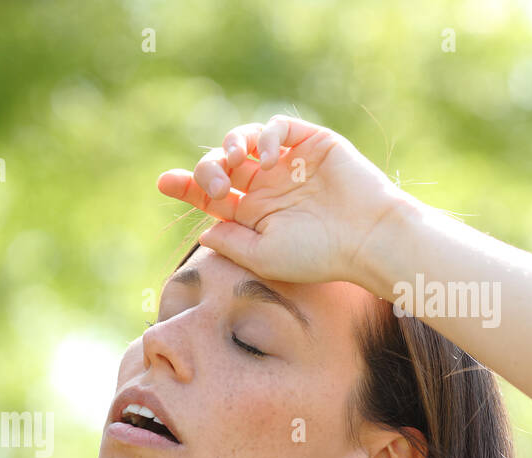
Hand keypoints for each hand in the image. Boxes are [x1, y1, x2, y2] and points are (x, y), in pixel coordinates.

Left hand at [157, 114, 412, 286]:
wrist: (367, 237)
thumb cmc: (318, 255)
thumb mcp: (263, 256)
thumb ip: (230, 242)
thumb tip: (202, 229)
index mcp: (252, 215)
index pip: (210, 195)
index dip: (186, 186)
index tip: (164, 182)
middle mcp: (267, 187)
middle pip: (220, 166)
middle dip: (206, 170)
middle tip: (214, 187)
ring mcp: (287, 163)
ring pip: (243, 140)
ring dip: (229, 146)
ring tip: (233, 162)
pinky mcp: (311, 143)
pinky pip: (276, 127)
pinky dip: (264, 135)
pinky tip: (266, 156)